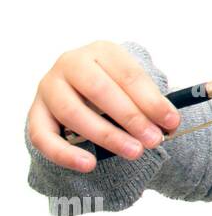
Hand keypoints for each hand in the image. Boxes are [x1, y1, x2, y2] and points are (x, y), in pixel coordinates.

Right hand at [28, 41, 179, 171]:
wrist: (81, 88)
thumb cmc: (117, 87)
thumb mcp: (134, 86)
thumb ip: (150, 102)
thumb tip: (169, 124)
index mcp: (102, 50)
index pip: (128, 75)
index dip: (152, 100)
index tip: (171, 122)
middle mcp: (71, 63)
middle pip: (99, 90)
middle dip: (130, 117)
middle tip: (153, 140)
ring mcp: (49, 87)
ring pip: (72, 113)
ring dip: (105, 135)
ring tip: (133, 152)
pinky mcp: (36, 112)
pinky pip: (43, 136)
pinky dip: (65, 153)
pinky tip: (89, 164)